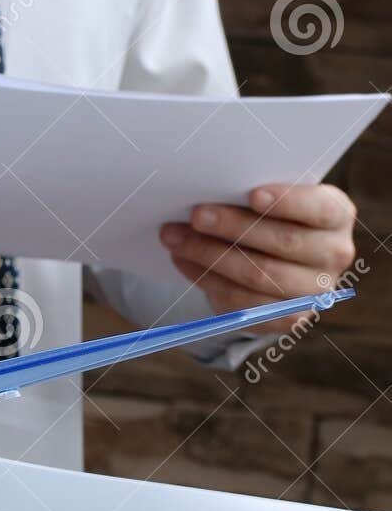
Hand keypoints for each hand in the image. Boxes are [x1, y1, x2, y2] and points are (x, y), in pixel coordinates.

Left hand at [159, 182, 356, 332]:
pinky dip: (207, 280)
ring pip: (257, 275)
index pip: (317, 208)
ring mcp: (315, 292)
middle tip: (195, 215)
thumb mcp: (273, 200)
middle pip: (282, 243)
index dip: (286, 202)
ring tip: (175, 237)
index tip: (251, 194)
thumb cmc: (271, 216)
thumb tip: (208, 191)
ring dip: (209, 255)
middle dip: (232, 227)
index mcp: (337, 214)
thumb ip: (254, 197)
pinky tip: (184, 261)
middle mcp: (335, 254)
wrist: (277, 259)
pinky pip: (242, 303)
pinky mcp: (289, 319)